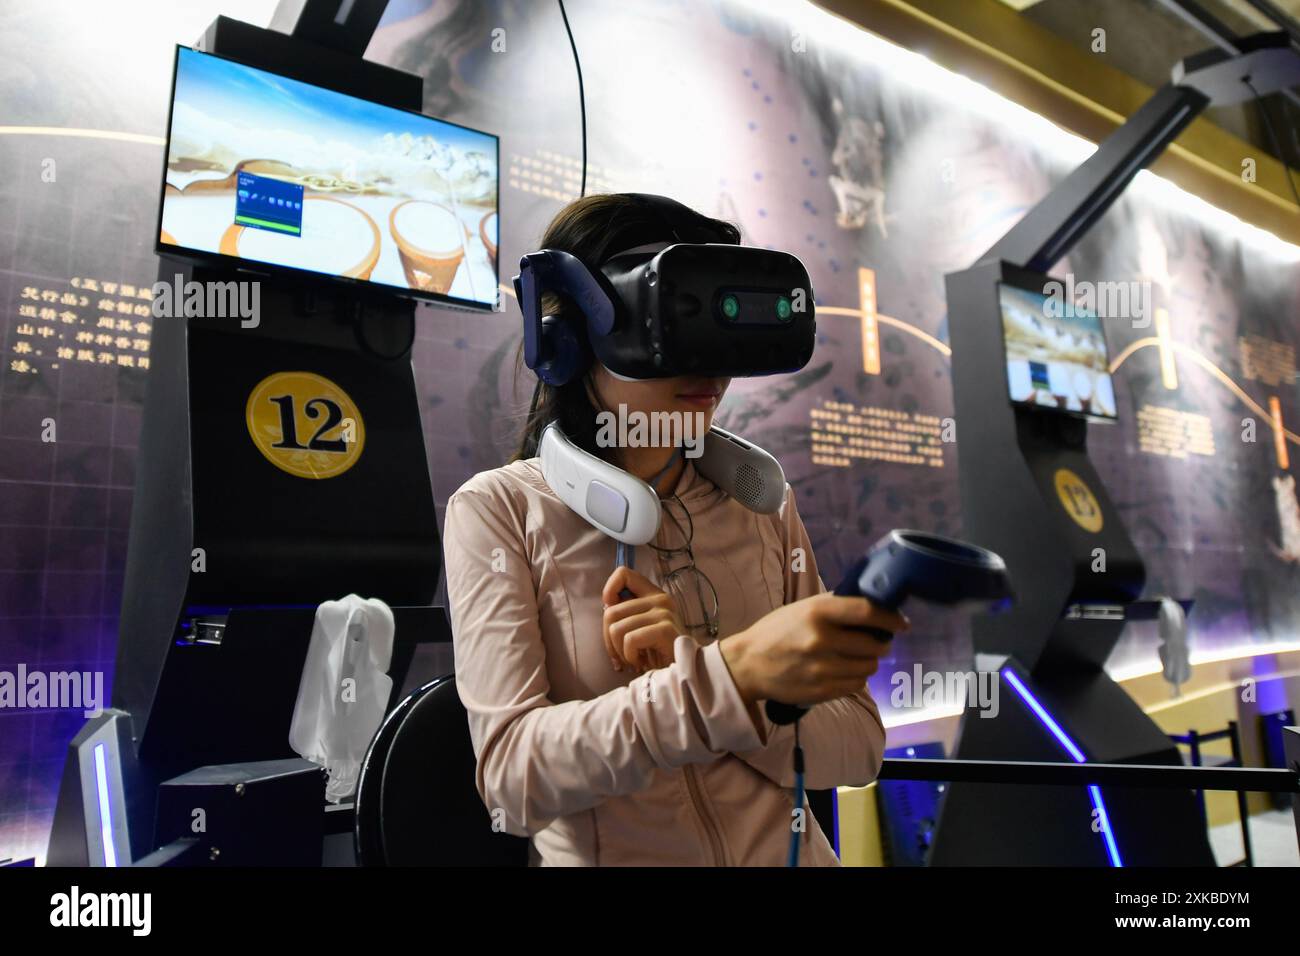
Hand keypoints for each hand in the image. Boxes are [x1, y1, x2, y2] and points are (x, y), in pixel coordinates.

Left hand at [601, 566, 685, 672]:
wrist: (687, 672)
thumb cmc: (661, 654)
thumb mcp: (643, 627)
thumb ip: (627, 614)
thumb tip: (606, 607)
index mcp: (654, 595)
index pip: (623, 574)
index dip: (609, 591)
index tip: (611, 614)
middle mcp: (660, 599)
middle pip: (611, 612)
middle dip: (609, 640)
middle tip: (622, 654)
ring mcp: (664, 613)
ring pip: (616, 629)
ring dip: (620, 652)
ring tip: (634, 659)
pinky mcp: (665, 629)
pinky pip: (630, 640)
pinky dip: (630, 656)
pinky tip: (641, 663)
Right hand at [718, 592, 907, 705]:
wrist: (747, 665)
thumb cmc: (776, 632)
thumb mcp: (801, 609)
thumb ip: (834, 606)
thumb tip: (873, 605)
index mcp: (817, 612)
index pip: (868, 612)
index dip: (891, 618)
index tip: (901, 622)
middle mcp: (822, 640)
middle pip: (875, 644)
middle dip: (880, 643)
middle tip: (875, 641)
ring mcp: (822, 668)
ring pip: (869, 667)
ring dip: (868, 661)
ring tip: (854, 656)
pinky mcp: (822, 690)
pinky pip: (856, 684)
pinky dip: (855, 677)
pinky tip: (842, 670)